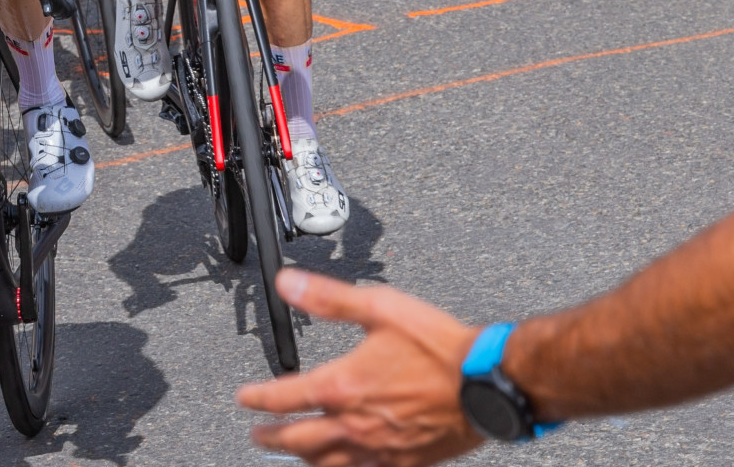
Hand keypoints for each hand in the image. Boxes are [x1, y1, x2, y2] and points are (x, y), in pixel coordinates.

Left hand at [239, 270, 485, 465]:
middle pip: (297, 440)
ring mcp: (379, 448)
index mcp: (342, 386)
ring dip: (302, 458)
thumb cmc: (440, 346)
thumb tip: (289, 284)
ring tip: (292, 454)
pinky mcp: (405, 462)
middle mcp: (354, 424)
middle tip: (257, 433)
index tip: (245, 398)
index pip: (284, 398)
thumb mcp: (379, 308)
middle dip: (271, 436)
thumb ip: (329, 298)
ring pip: (327, 464)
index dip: (258, 398)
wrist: (488, 382)